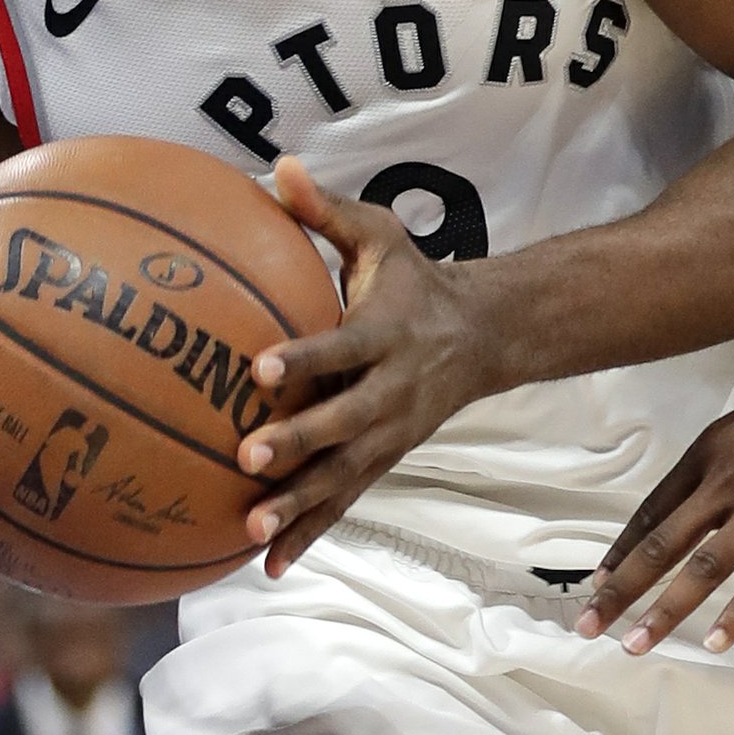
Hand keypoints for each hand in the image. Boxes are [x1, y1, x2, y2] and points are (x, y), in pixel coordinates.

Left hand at [237, 156, 500, 573]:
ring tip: (251, 530)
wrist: (486, 336)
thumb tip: (276, 168)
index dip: (304, 357)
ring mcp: (390, 434)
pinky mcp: (384, 460)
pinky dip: (309, 534)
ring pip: (343, 476)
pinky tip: (267, 567)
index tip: (259, 366)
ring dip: (299, 506)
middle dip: (298, 443)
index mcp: (386, 333)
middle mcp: (391, 391)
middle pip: (344, 423)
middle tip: (248, 457)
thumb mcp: (382, 234)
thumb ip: (326, 209)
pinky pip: (344, 502)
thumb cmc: (415, 278)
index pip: (341, 346)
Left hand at [576, 332, 733, 653]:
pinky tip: (715, 642)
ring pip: (700, 567)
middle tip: (587, 624)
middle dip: (619, 590)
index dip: (621, 550)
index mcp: (709, 450)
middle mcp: (725, 477)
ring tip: (636, 645)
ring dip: (664, 611)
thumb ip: (729, 464)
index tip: (597, 581)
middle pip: (660, 543)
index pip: (652, 510)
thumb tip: (712, 501)